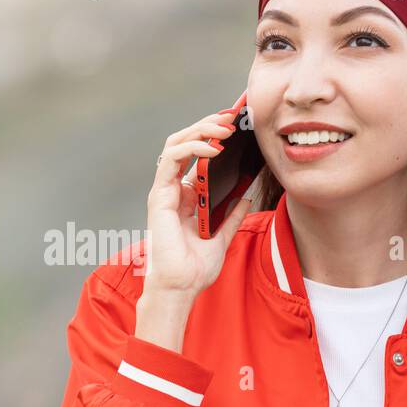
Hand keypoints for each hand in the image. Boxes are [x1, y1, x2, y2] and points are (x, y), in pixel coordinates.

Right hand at [141, 107, 252, 299]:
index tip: (236, 127)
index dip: (213, 136)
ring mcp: (165, 190)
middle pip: (185, 142)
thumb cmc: (195, 267)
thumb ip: (232, 214)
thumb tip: (246, 196)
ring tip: (224, 129)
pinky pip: (171, 160)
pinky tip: (212, 149)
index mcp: (187, 195)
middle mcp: (174, 189)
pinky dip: (192, 148)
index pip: (196, 154)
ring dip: (200, 130)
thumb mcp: (223, 235)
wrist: (181, 287)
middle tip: (232, 119)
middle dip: (208, 125)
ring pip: (176, 144)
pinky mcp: (160, 195)